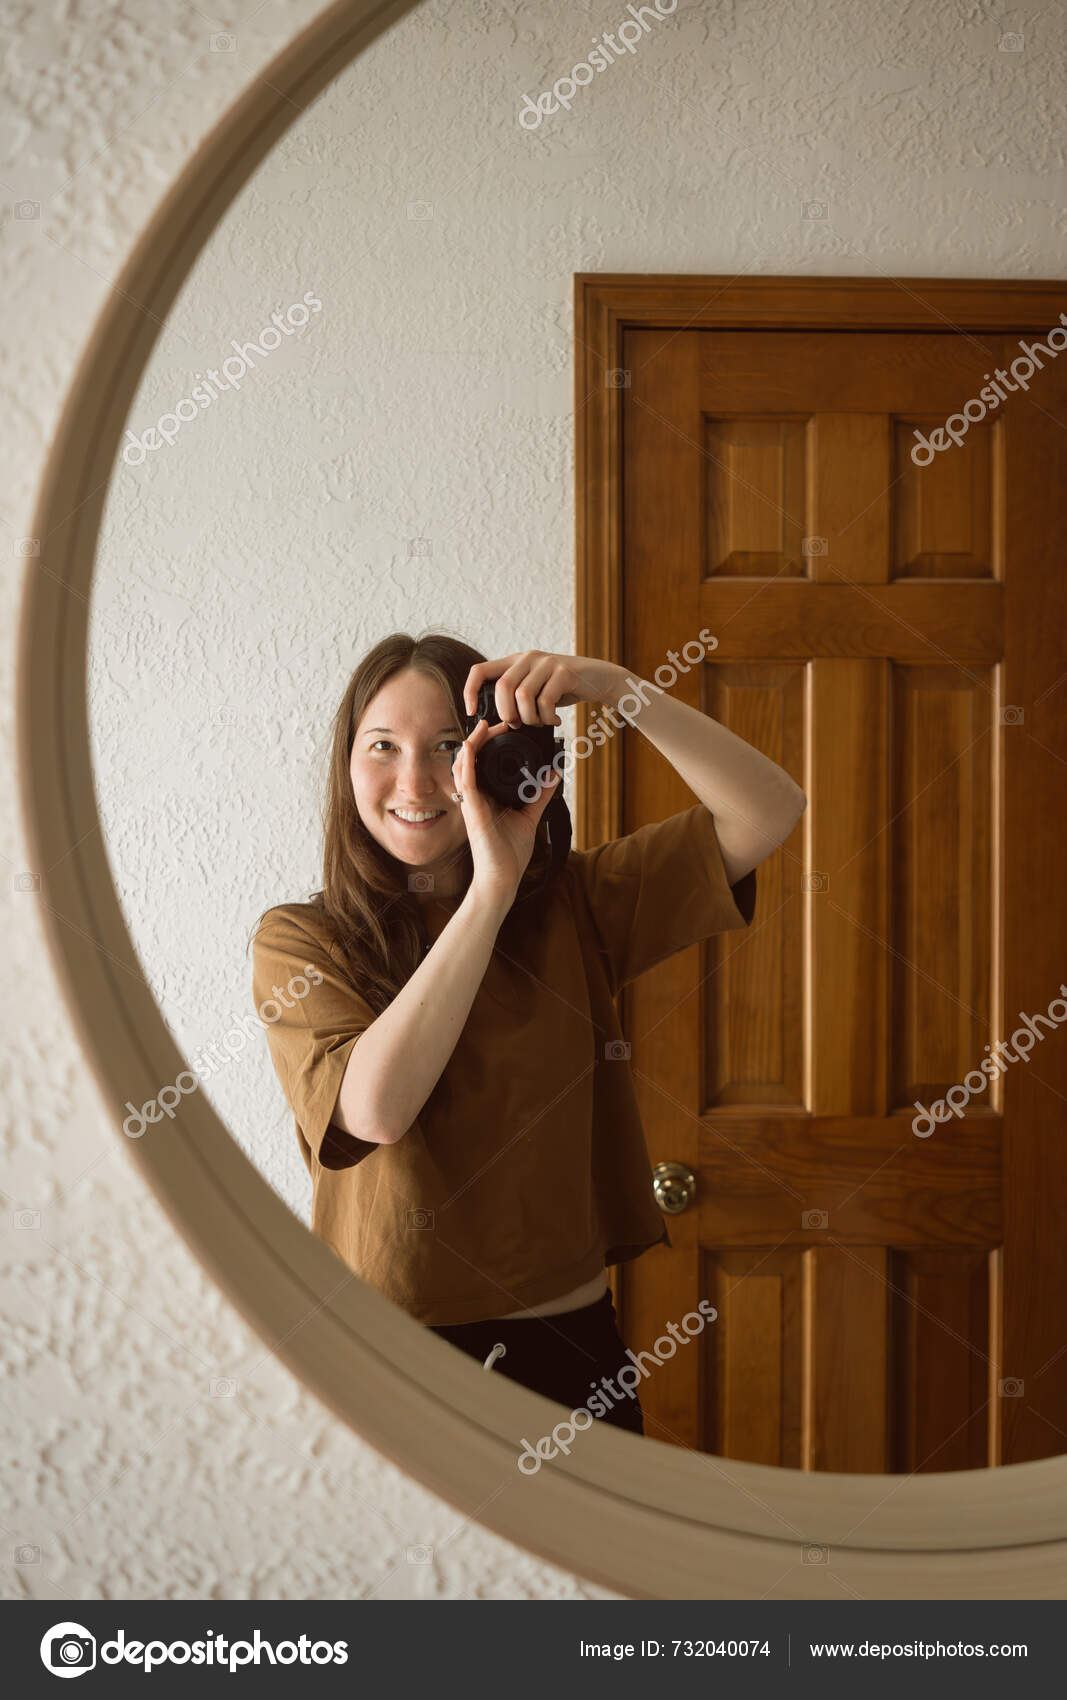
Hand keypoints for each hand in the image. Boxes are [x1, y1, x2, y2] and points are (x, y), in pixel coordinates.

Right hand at [451, 718, 561, 905]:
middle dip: (482, 737)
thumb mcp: (530, 816)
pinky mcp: (472, 811)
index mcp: (487, 796)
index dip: (490, 742)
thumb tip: (554, 774)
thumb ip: (539, 795)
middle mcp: (476, 796)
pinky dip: (467, 762)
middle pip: (472, 758)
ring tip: (484, 726)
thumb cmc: (510, 853)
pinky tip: (471, 746)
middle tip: (499, 721)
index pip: (483, 762)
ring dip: (472, 743)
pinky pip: (465, 782)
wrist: (503, 878)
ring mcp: (471, 803)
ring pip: (464, 765)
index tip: (506, 728)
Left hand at [462, 650, 623, 728]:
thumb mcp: (537, 685)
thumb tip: (502, 720)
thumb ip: (518, 694)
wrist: (600, 678)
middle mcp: (528, 658)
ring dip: (530, 718)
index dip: (470, 692)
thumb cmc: (565, 687)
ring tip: (541, 721)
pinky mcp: (564, 672)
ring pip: (523, 697)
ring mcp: (546, 663)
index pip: (480, 670)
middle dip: (507, 714)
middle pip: (502, 688)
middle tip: (520, 724)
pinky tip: (555, 721)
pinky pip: (545, 701)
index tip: (472, 713)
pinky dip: (548, 718)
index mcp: (516, 661)